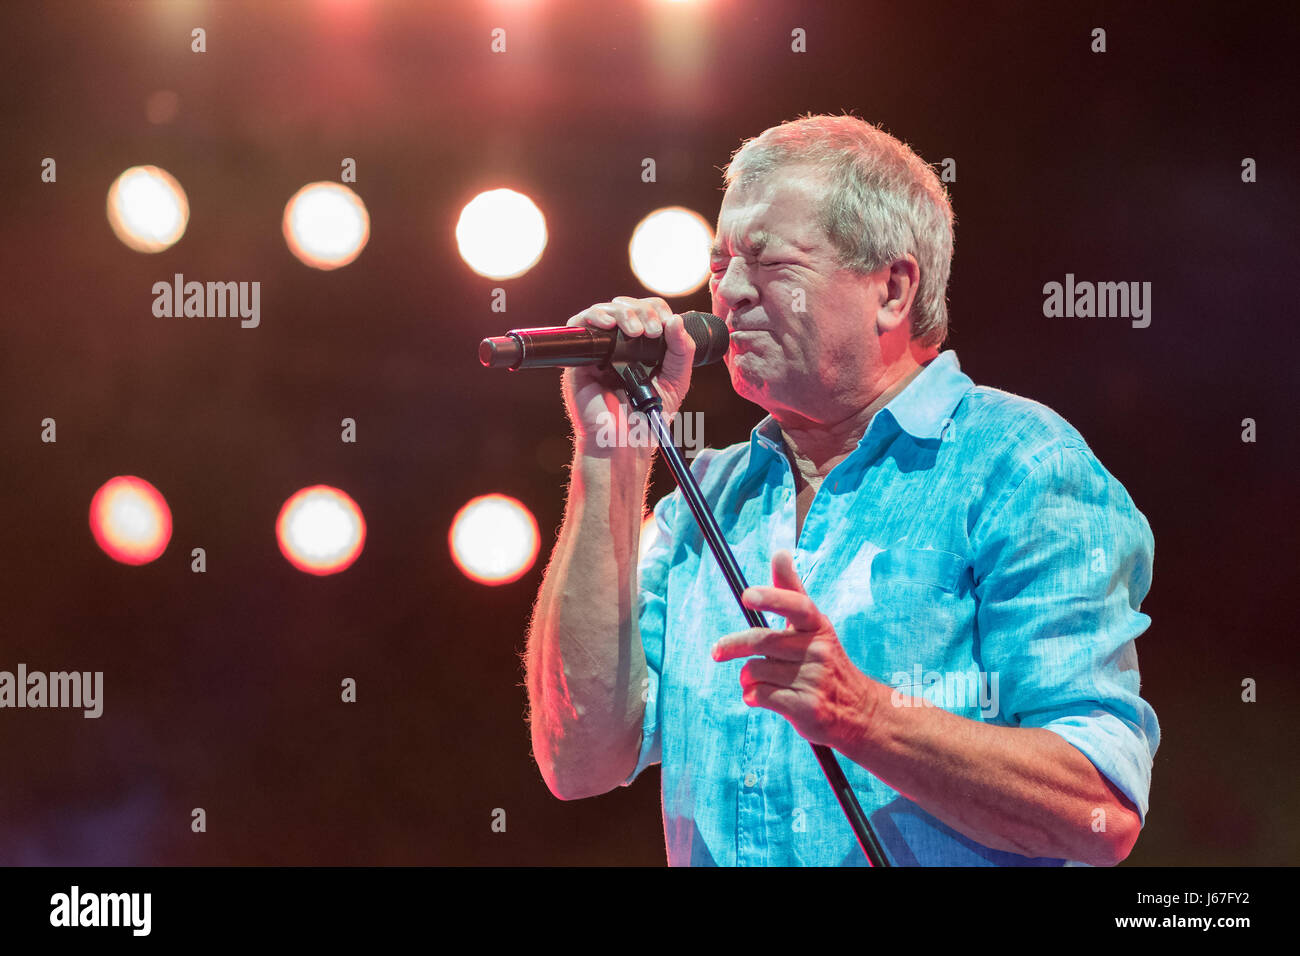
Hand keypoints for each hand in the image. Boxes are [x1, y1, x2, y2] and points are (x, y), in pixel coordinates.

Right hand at [560, 296, 695, 449]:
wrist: (625, 442)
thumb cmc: (647, 417)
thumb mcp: (676, 380)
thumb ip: (682, 351)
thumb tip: (675, 320)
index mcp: (641, 347)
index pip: (646, 311)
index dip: (655, 309)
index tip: (666, 325)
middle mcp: (618, 345)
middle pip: (625, 305)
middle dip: (641, 311)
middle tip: (652, 331)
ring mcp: (598, 351)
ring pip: (604, 311)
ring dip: (622, 312)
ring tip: (635, 331)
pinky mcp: (579, 360)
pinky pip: (579, 326)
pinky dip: (592, 317)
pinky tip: (608, 325)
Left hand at [712, 551, 877, 751]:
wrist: (857, 711)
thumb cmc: (824, 661)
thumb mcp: (814, 625)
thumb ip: (792, 590)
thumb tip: (780, 552)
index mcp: (818, 625)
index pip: (796, 605)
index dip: (772, 598)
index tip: (747, 596)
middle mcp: (819, 650)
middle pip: (761, 641)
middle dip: (732, 646)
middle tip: (716, 652)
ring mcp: (814, 680)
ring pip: (755, 670)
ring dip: (746, 677)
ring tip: (757, 680)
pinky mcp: (806, 708)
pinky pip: (760, 695)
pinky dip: (752, 696)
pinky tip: (761, 697)